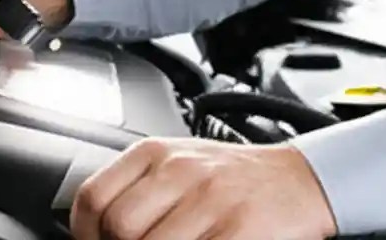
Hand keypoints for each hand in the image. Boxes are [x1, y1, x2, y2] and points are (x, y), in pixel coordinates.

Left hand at [70, 137, 338, 239]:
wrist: (301, 181)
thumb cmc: (235, 179)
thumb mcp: (179, 167)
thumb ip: (139, 191)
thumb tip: (96, 231)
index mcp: (157, 153)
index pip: (93, 197)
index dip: (85, 234)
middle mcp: (182, 170)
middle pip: (119, 227)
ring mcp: (212, 200)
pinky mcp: (241, 228)